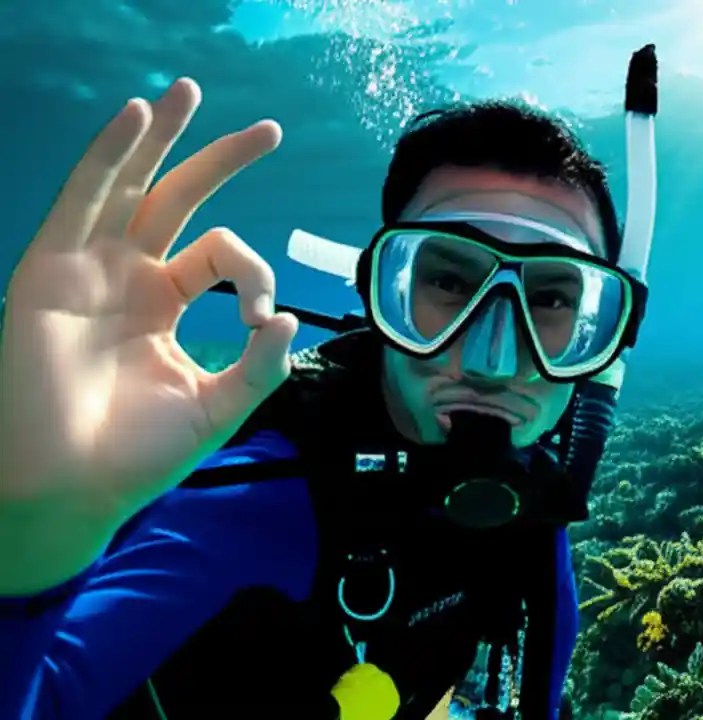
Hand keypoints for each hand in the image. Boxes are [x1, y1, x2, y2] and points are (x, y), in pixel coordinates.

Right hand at [0, 78, 296, 588]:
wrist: (72, 486)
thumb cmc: (137, 453)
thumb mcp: (218, 406)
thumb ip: (259, 365)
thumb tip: (292, 318)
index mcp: (165, 304)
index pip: (222, 256)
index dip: (254, 273)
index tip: (260, 319)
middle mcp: (129, 277)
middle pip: (176, 199)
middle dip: (220, 160)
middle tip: (270, 130)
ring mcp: (89, 269)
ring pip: (127, 185)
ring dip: (157, 136)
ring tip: (187, 91)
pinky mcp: (51, 269)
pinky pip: (81, 199)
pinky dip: (107, 155)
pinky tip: (135, 115)